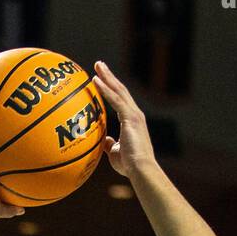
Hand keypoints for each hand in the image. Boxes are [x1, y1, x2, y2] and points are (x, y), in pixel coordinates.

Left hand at [92, 60, 154, 179]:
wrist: (141, 169)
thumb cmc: (130, 166)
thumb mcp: (115, 153)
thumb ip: (109, 144)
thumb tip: (103, 140)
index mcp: (132, 121)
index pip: (121, 100)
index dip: (111, 89)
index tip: (102, 79)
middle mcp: (135, 114)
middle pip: (120, 90)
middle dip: (109, 76)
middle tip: (99, 65)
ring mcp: (134, 114)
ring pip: (118, 90)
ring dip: (107, 77)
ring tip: (97, 65)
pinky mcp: (130, 117)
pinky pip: (115, 100)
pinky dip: (105, 89)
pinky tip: (95, 80)